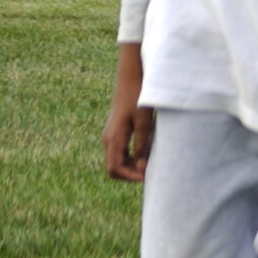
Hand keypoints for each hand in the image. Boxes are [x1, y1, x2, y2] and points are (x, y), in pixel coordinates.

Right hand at [103, 46, 153, 181]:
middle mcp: (108, 140)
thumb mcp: (144, 123)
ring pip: (116, 161)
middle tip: (150, 173)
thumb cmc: (139, 99)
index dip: (130, 177)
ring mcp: (110, 136)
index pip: (114, 169)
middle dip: (130, 174)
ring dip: (130, 167)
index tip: (147, 177)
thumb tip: (141, 168)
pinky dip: (130, 158)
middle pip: (113, 168)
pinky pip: (119, 152)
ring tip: (149, 165)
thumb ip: (142, 146)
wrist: (130, 80)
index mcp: (113, 139)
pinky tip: (145, 155)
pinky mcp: (115, 132)